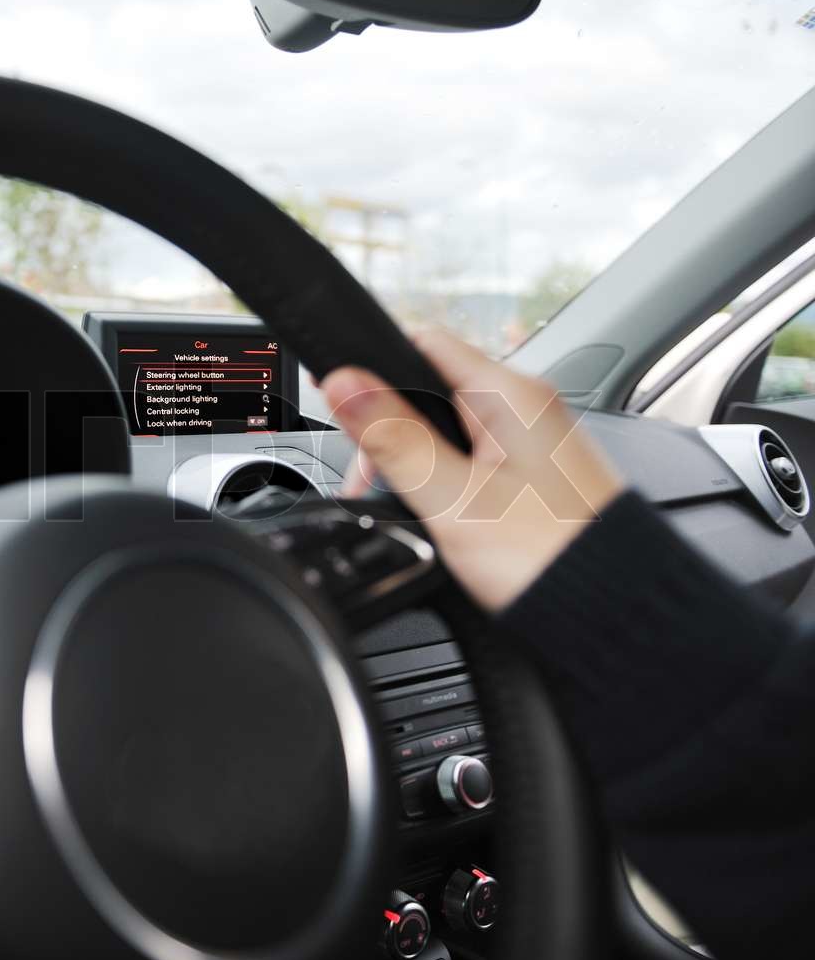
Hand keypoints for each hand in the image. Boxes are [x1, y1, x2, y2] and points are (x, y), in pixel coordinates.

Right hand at [320, 330, 624, 611]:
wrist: (617, 617)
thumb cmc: (550, 559)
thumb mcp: (451, 497)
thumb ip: (394, 436)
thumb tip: (345, 382)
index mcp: (510, 395)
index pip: (424, 342)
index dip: (373, 368)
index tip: (342, 407)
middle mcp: (527, 408)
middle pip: (431, 388)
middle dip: (388, 430)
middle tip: (370, 483)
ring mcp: (534, 442)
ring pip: (449, 428)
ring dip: (412, 460)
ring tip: (404, 507)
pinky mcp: (535, 476)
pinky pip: (473, 458)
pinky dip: (443, 480)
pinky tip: (438, 516)